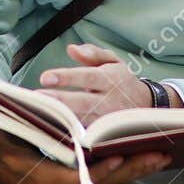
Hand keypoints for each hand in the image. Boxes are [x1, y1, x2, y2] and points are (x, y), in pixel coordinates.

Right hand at [0, 123, 170, 183]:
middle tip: (159, 154)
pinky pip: (110, 175)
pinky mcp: (83, 180)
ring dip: (137, 168)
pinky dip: (130, 165)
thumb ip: (0, 129)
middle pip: (104, 182)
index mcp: (44, 179)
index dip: (99, 170)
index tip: (118, 156)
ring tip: (163, 153)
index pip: (77, 179)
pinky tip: (148, 154)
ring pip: (111, 180)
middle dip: (132, 169)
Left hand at [35, 43, 156, 125]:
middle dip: (59, 100)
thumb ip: (93, 53)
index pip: (87, 77)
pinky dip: (66, 129)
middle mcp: (109, 100)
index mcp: (110, 79)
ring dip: (59, 117)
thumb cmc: (122, 80)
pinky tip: (49, 124)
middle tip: (37, 98)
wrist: (145, 106)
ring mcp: (106, 120)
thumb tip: (72, 49)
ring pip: (82, 120)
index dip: (66, 77)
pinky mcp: (103, 134)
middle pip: (82, 102)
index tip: (45, 77)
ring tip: (38, 112)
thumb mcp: (113, 61)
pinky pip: (83, 132)